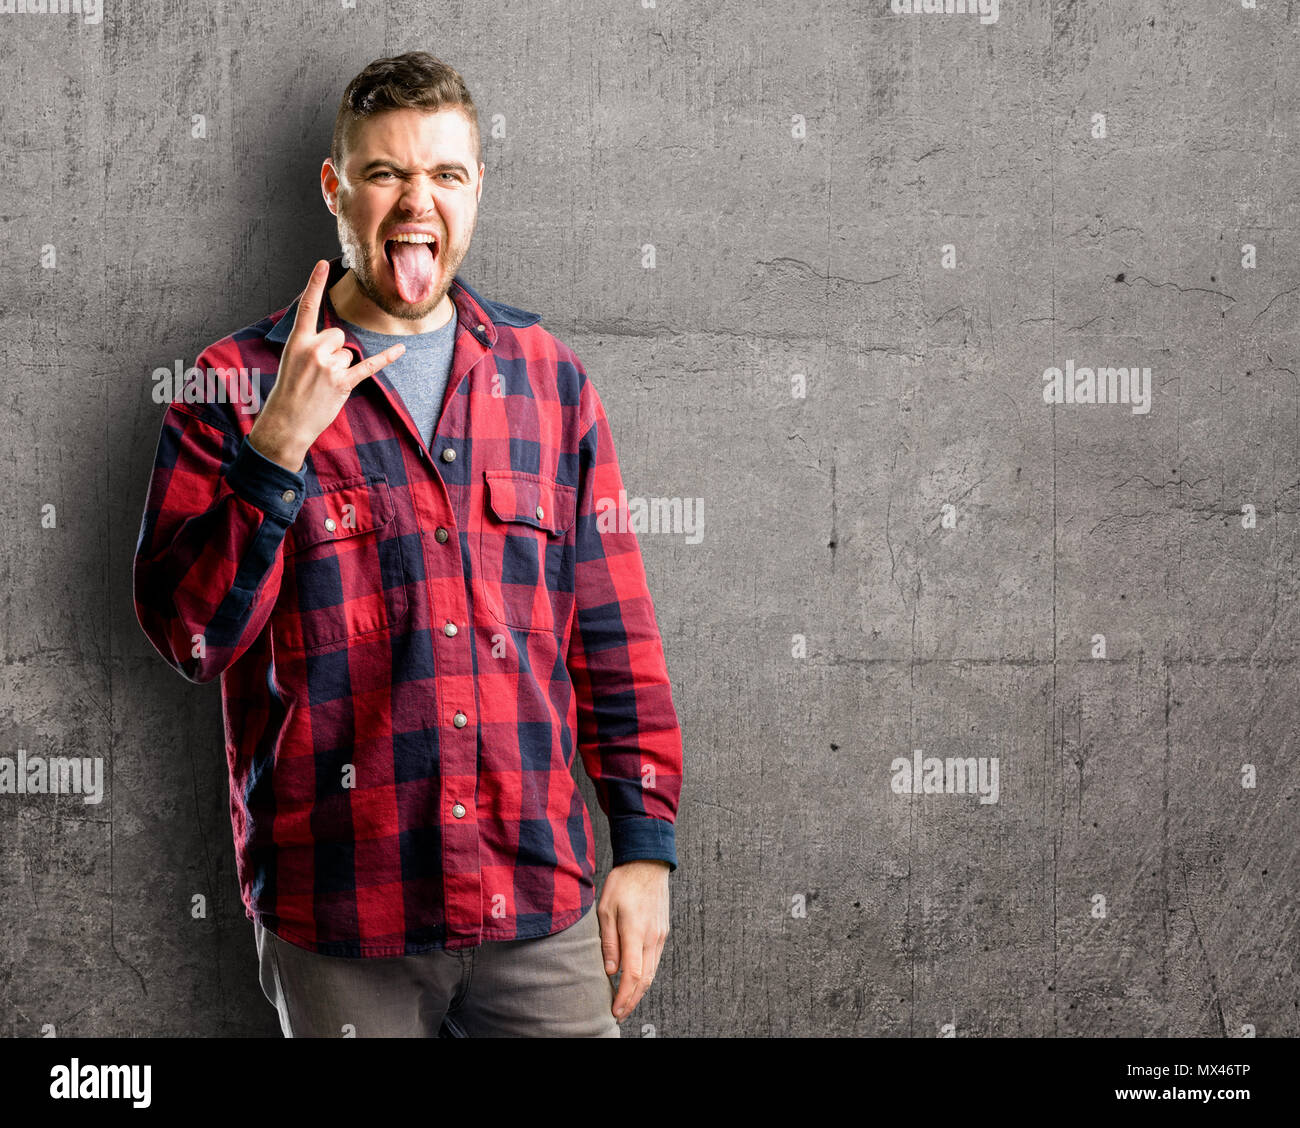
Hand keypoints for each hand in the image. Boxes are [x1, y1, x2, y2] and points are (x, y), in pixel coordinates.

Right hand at [248, 260, 405, 470]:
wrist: (287, 421)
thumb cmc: (289, 391)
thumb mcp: (291, 361)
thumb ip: (311, 346)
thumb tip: (338, 343)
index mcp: (297, 342)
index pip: (307, 307)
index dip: (315, 283)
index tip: (323, 263)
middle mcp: (314, 350)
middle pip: (338, 335)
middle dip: (334, 352)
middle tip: (318, 373)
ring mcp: (329, 366)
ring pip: (349, 353)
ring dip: (342, 368)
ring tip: (324, 384)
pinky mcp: (343, 383)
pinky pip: (369, 366)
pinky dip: (386, 358)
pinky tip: (401, 349)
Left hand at [597, 859, 670, 1024]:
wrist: (648, 862)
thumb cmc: (623, 882)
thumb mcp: (606, 909)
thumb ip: (609, 942)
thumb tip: (611, 971)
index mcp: (636, 932)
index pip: (633, 975)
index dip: (624, 997)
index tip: (615, 1011)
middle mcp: (652, 937)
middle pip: (646, 980)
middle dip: (632, 1001)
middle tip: (619, 1014)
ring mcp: (660, 935)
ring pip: (653, 972)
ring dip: (640, 991)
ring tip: (626, 1002)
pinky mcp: (662, 931)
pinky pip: (655, 960)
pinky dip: (646, 975)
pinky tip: (636, 980)